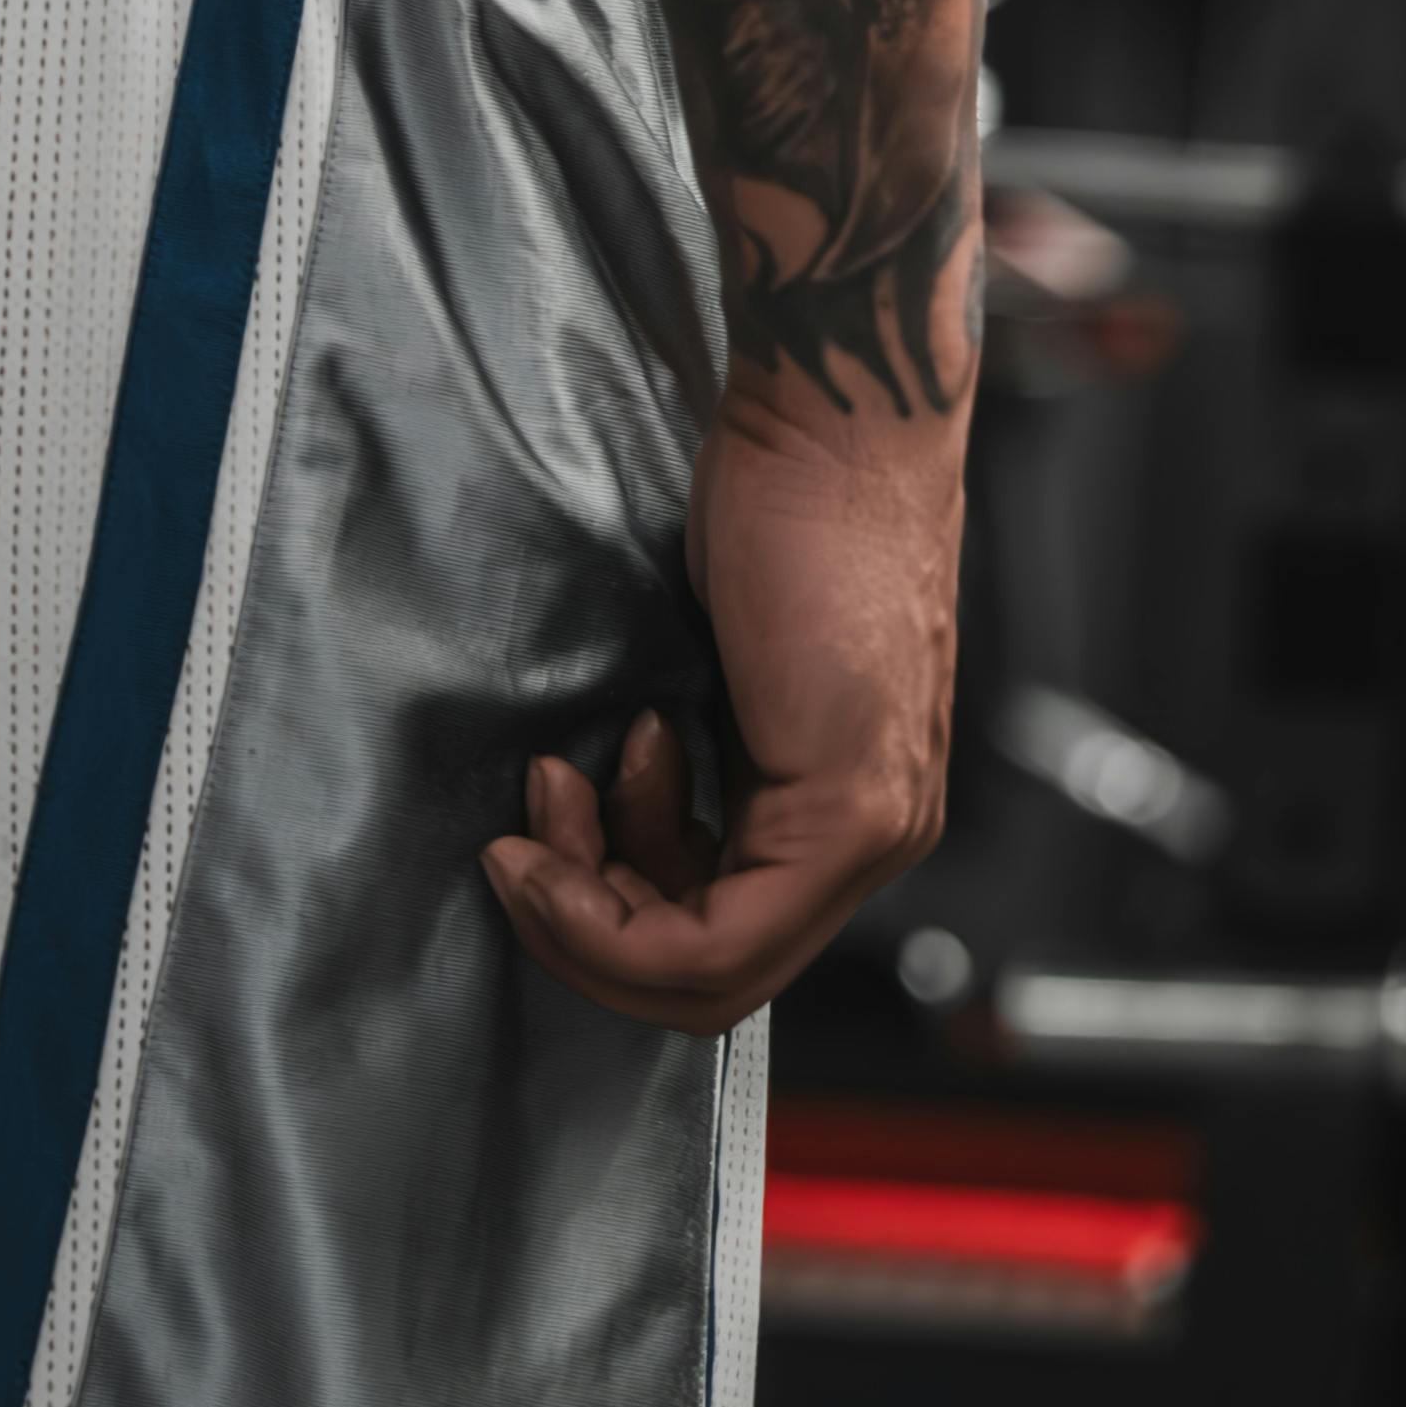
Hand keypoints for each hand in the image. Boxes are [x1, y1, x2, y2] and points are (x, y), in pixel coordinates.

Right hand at [485, 383, 962, 1034]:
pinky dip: (611, 919)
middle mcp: (880, 836)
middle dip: (585, 931)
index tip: (533, 849)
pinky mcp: (851, 809)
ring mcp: (874, 831)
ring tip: (552, 791)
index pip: (725, 947)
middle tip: (525, 840)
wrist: (835, 425)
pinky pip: (718, 941)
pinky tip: (565, 819)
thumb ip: (698, 762)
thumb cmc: (786, 506)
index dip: (606, 929)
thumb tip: (613, 830)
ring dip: (585, 911)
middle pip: (713, 981)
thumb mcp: (728, 666)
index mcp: (853, 809)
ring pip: (711, 975)